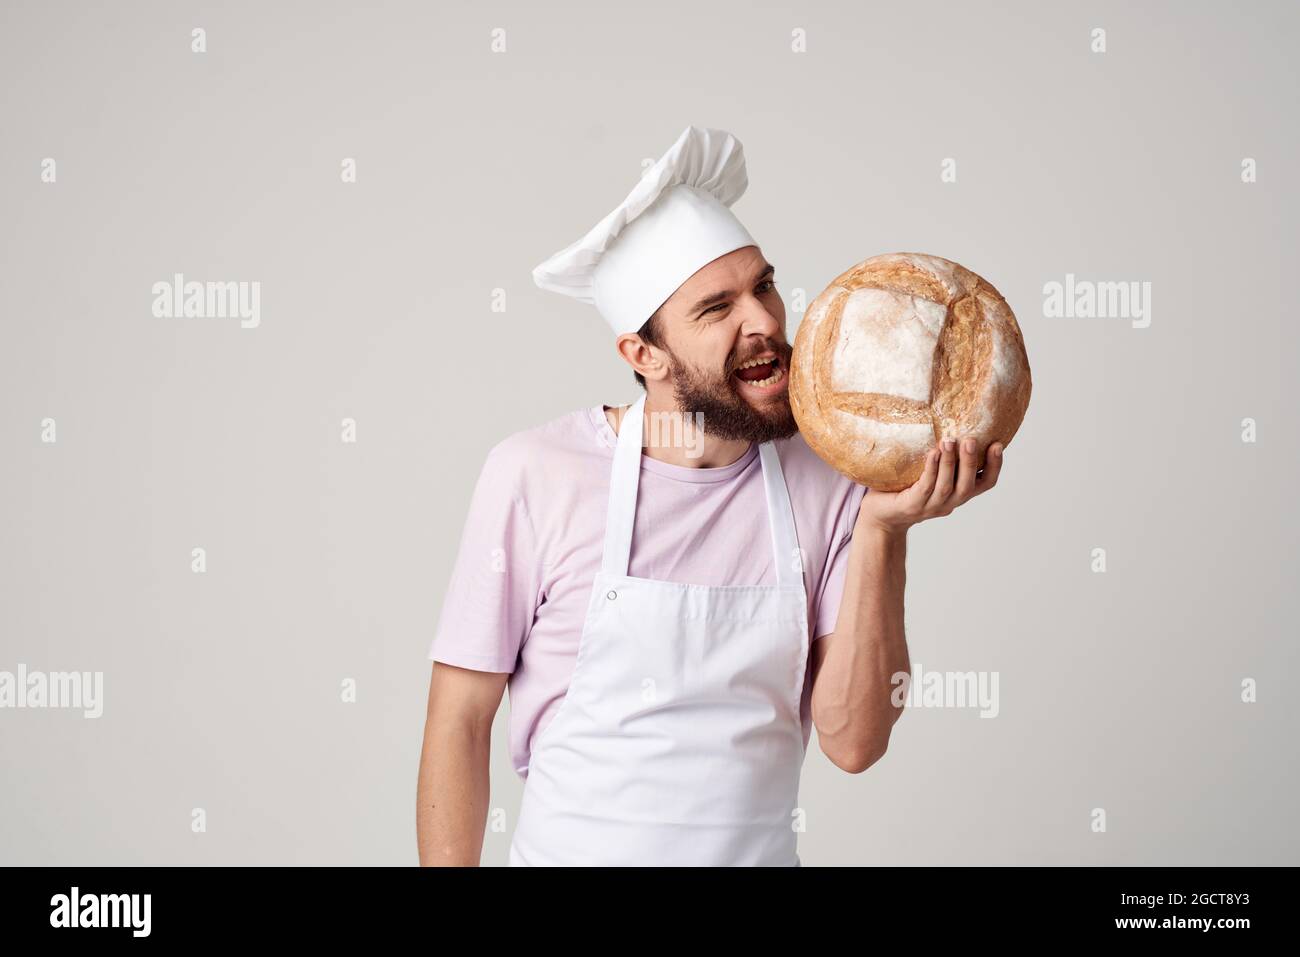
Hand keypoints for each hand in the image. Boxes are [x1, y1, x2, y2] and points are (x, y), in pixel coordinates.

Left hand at [856, 437, 1003, 534]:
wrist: (880, 514)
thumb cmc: (905, 487)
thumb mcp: (929, 470)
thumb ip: (942, 454)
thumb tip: (948, 416)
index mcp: (958, 494)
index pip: (985, 483)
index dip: (994, 466)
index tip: (997, 444)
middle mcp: (949, 503)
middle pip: (968, 486)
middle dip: (971, 462)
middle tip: (971, 440)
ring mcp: (930, 507)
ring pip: (947, 486)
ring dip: (950, 463)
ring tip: (949, 441)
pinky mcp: (912, 506)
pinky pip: (925, 487)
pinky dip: (931, 469)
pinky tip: (932, 453)